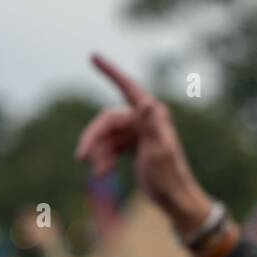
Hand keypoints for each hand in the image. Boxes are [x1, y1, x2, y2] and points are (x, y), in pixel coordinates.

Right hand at [75, 53, 211, 235]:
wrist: (175, 200)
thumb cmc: (169, 177)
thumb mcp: (158, 152)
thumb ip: (152, 127)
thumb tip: (148, 103)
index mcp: (152, 115)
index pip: (128, 88)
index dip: (111, 72)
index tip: (93, 56)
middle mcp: (144, 120)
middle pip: (108, 121)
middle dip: (93, 139)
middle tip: (80, 158)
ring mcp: (138, 133)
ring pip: (106, 136)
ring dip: (99, 154)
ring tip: (100, 174)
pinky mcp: (133, 146)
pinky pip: (110, 146)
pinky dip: (104, 158)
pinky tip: (104, 173)